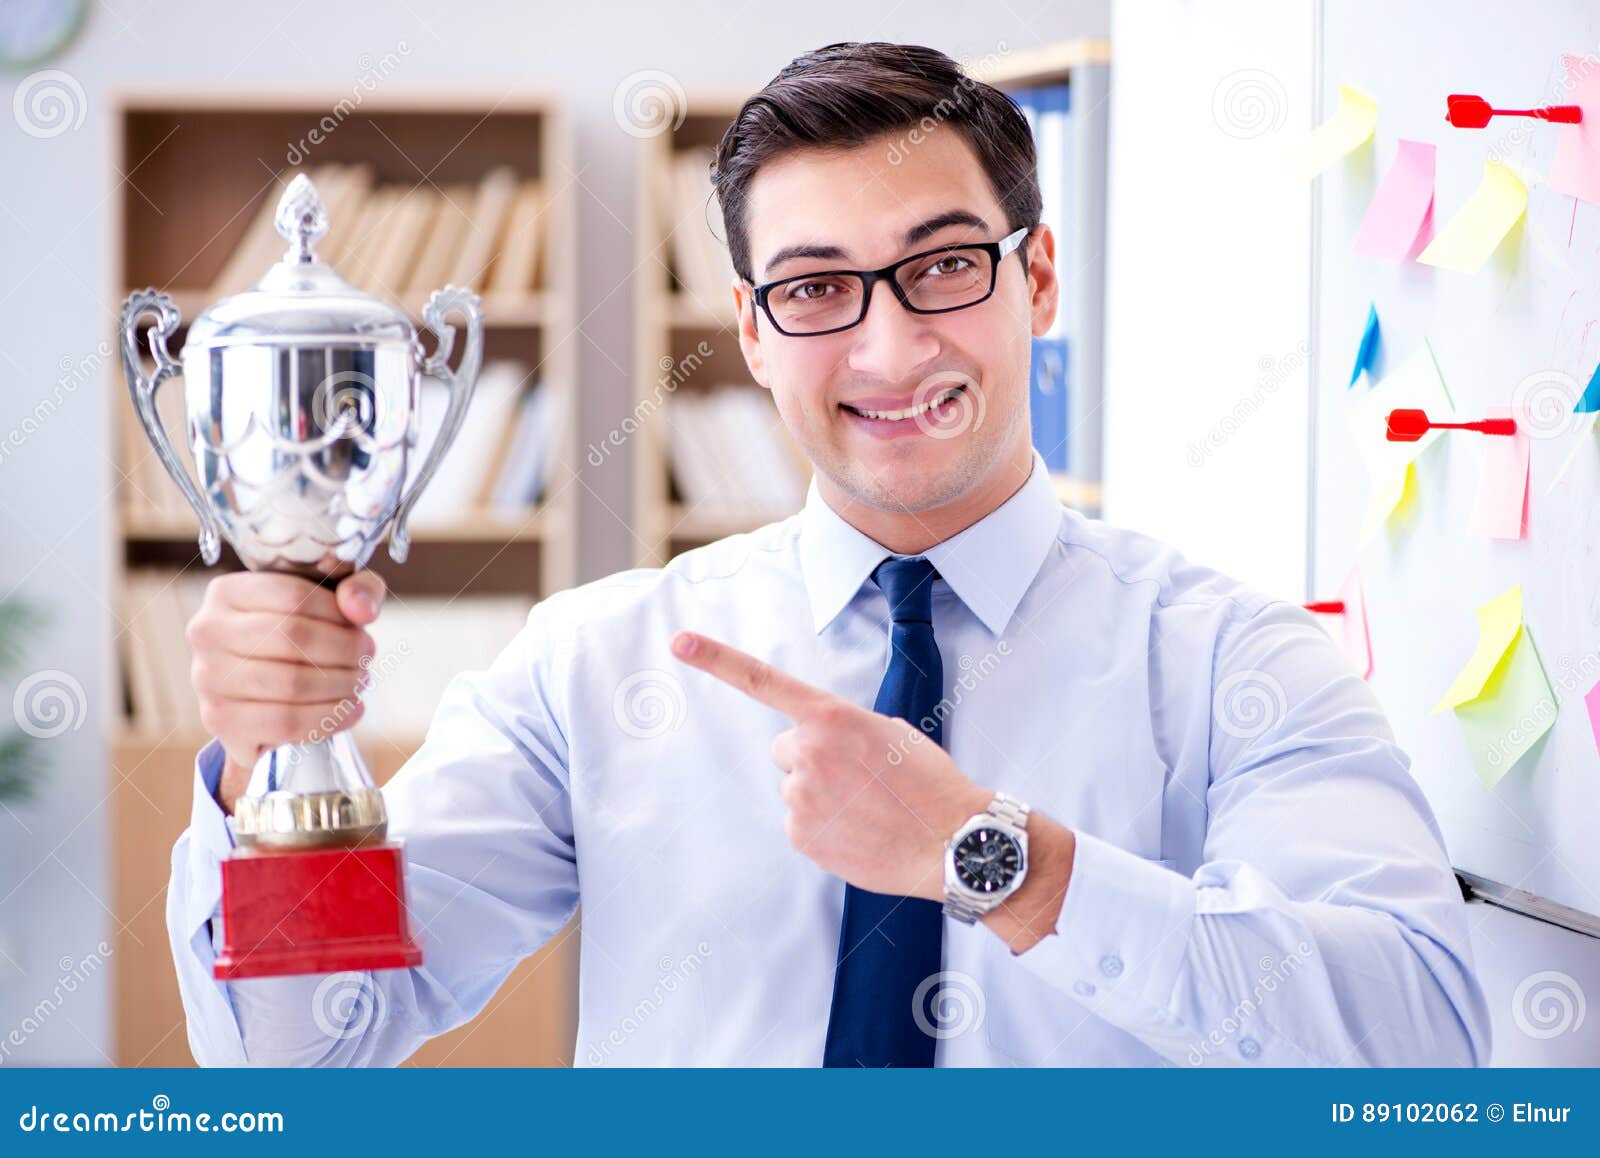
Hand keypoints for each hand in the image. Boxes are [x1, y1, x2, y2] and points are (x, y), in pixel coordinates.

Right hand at [186, 571, 385, 813]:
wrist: (264, 693)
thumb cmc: (299, 636)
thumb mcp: (332, 600)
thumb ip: (358, 588)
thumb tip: (361, 609)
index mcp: (226, 592)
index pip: (294, 596)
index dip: (339, 615)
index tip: (361, 629)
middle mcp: (207, 632)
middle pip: (294, 637)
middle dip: (346, 651)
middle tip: (366, 659)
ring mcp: (208, 678)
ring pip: (292, 682)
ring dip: (342, 685)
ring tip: (359, 683)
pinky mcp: (220, 720)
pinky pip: (286, 721)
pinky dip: (329, 717)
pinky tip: (350, 709)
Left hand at [669, 629, 990, 900]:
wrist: (955, 842)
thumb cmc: (932, 784)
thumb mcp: (892, 734)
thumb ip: (846, 729)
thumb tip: (824, 745)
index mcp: (832, 717)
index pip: (763, 680)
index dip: (716, 659)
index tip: (680, 642)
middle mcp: (808, 752)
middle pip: (786, 749)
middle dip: (814, 760)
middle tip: (858, 779)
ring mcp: (801, 797)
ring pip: (795, 788)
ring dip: (821, 795)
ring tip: (867, 808)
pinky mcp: (802, 836)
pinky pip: (800, 824)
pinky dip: (825, 828)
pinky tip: (860, 832)